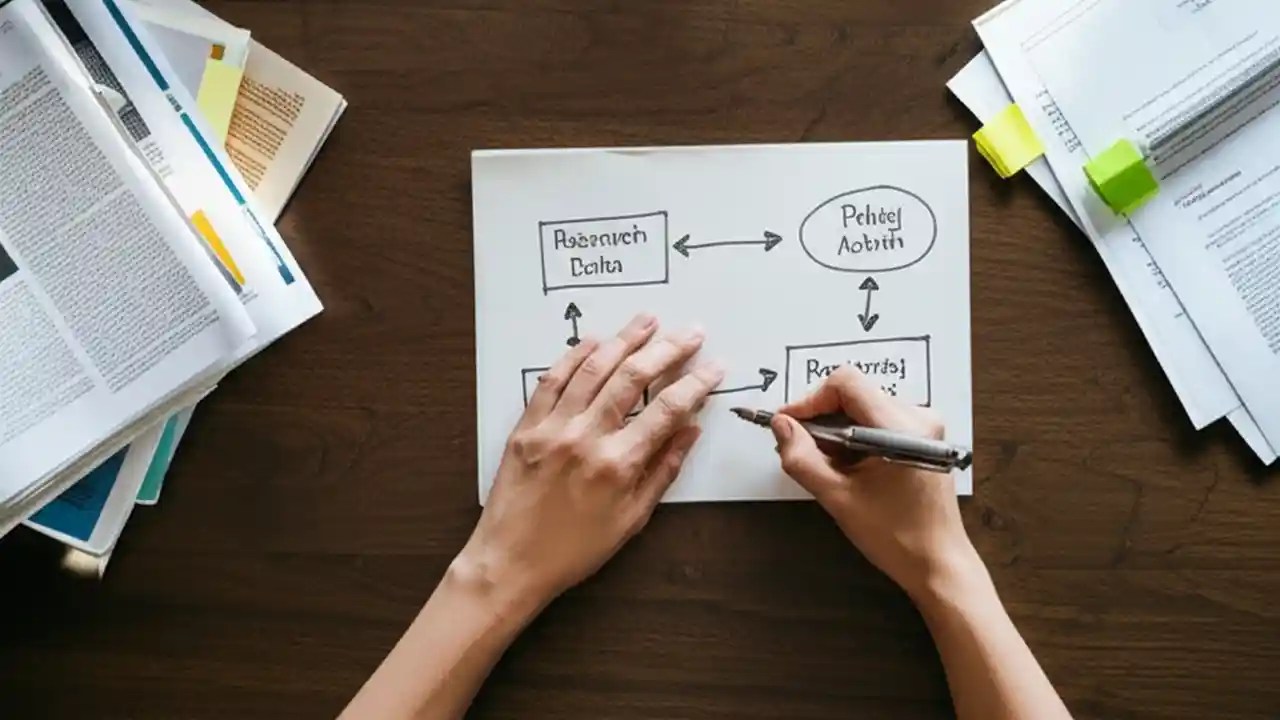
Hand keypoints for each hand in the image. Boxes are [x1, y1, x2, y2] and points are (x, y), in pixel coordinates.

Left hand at [457, 314, 723, 607]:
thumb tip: (691, 429)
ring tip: (647, 321)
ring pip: (593, 368)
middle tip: (689, 331)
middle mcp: (586, 438)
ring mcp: (552, 428)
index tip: (714, 367)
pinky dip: (575, 355)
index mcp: (618, 464)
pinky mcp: (526, 427)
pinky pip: (553, 380)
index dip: (696, 383)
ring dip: (624, 339)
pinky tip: (595, 342)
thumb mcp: (632, 518)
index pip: (668, 409)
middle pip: (633, 377)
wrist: (510, 562)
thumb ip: (663, 470)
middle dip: (667, 349)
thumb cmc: (574, 550)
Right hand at [771, 367, 976, 599]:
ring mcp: (923, 426)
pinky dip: (854, 438)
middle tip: (800, 449)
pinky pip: (877, 421)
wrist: (938, 563)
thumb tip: (780, 425)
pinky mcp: (923, 438)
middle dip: (821, 418)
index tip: (788, 424)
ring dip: (836, 430)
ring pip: (863, 408)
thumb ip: (802, 458)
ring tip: (825, 465)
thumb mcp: (838, 498)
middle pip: (854, 394)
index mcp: (901, 427)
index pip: (846, 383)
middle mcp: (918, 416)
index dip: (810, 400)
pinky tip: (847, 468)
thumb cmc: (894, 536)